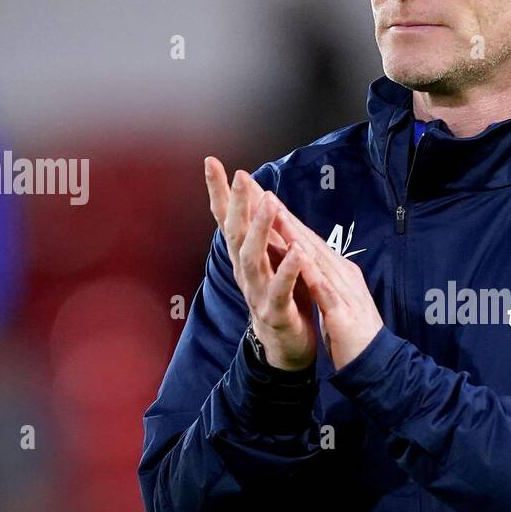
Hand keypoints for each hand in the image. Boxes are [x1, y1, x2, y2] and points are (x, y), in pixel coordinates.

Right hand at [204, 157, 316, 371]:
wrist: (286, 349)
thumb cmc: (281, 299)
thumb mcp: (269, 262)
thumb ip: (262, 234)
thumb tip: (255, 196)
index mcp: (245, 258)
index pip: (227, 219)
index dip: (219, 192)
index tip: (212, 162)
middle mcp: (245, 272)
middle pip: (236, 234)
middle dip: (238, 203)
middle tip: (241, 176)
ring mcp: (257, 293)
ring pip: (253, 258)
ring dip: (261, 229)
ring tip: (269, 203)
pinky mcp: (275, 312)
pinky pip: (280, 289)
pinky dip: (288, 269)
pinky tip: (298, 251)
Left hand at [268, 200, 384, 369]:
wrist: (378, 365)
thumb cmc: (353, 334)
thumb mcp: (334, 298)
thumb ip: (322, 276)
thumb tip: (307, 257)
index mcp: (338, 272)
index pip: (307, 241)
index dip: (284, 217)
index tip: (261, 196)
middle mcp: (342, 275)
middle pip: (310, 241)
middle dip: (284, 214)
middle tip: (260, 188)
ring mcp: (344, 292)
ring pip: (317, 258)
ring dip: (295, 234)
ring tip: (274, 212)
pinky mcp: (344, 314)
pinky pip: (326, 291)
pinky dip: (312, 273)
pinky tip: (298, 257)